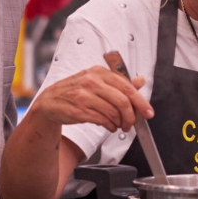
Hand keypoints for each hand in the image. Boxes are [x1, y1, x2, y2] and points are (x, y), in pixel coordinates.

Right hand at [28, 66, 152, 132]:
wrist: (50, 101)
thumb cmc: (75, 91)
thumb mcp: (96, 81)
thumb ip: (120, 81)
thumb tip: (140, 80)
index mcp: (99, 72)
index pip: (126, 86)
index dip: (140, 101)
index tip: (148, 112)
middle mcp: (91, 82)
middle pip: (122, 101)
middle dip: (131, 116)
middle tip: (132, 123)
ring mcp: (84, 96)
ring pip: (113, 113)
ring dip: (120, 123)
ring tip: (119, 125)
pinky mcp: (79, 110)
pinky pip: (102, 121)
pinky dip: (110, 126)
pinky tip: (110, 126)